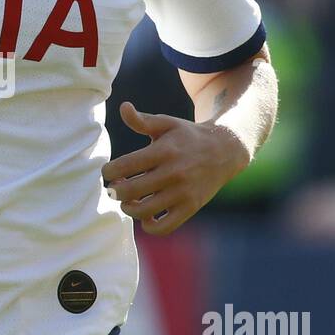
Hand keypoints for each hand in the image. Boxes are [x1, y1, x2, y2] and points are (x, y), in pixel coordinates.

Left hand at [101, 100, 246, 235]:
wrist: (225, 149)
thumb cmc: (187, 136)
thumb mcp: (167, 124)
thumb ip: (142, 120)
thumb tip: (123, 107)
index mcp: (163, 151)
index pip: (124, 166)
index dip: (109, 171)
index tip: (110, 171)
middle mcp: (173, 173)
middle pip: (130, 191)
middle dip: (115, 191)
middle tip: (115, 188)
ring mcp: (183, 192)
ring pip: (144, 212)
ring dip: (128, 209)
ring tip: (128, 201)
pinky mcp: (190, 207)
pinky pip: (164, 227)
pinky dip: (149, 225)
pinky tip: (147, 215)